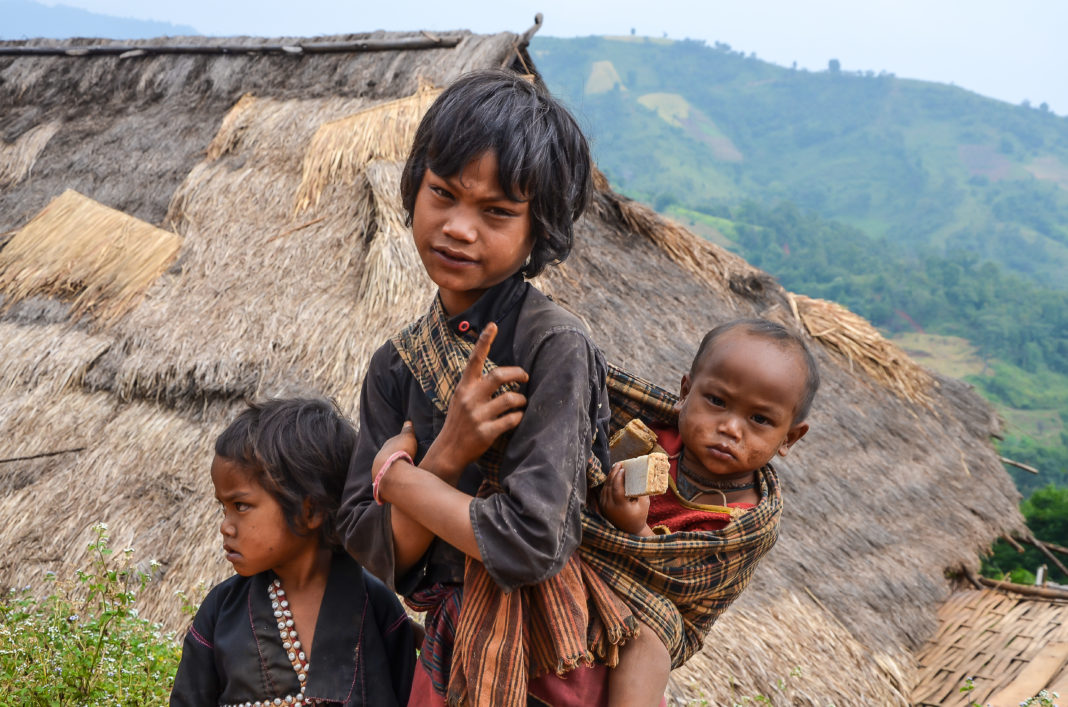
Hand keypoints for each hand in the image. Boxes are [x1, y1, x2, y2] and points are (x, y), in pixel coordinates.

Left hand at [371, 420, 417, 482]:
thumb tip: (408, 421)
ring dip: (392, 470)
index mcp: (387, 446)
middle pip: (388, 457)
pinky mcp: (381, 483)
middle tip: (402, 461)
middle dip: (393, 458)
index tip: (404, 446)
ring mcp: (379, 471)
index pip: (392, 444)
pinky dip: (392, 479)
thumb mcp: (407, 437)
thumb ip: (407, 430)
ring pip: (386, 468)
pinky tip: (398, 482)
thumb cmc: (401, 452)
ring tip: (401, 473)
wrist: (391, 472)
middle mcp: (380, 458)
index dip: (398, 445)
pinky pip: (388, 479)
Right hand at [424, 323, 528, 478]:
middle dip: (517, 374)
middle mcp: (470, 398)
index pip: (474, 359)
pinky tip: (517, 418)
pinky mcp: (486, 432)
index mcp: (464, 387)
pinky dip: (518, 417)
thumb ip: (478, 386)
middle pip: (498, 376)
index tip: (493, 325)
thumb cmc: (460, 422)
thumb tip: (502, 374)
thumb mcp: (462, 399)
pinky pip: (511, 420)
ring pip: (510, 399)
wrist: (449, 451)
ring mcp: (477, 416)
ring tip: (521, 402)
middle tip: (525, 377)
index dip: (484, 341)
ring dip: (521, 399)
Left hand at [599, 462, 651, 536]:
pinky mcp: (602, 505)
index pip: (616, 488)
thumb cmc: (639, 516)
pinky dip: (608, 482)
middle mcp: (610, 506)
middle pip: (609, 485)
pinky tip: (613, 476)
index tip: (623, 468)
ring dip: (610, 476)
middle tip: (620, 464)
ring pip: (605, 487)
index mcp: (620, 506)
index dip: (619, 477)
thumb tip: (644, 476)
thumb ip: (642, 491)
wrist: (630, 530)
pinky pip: (604, 491)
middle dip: (614, 473)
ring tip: (617, 467)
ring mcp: (605, 506)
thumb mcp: (644, 504)